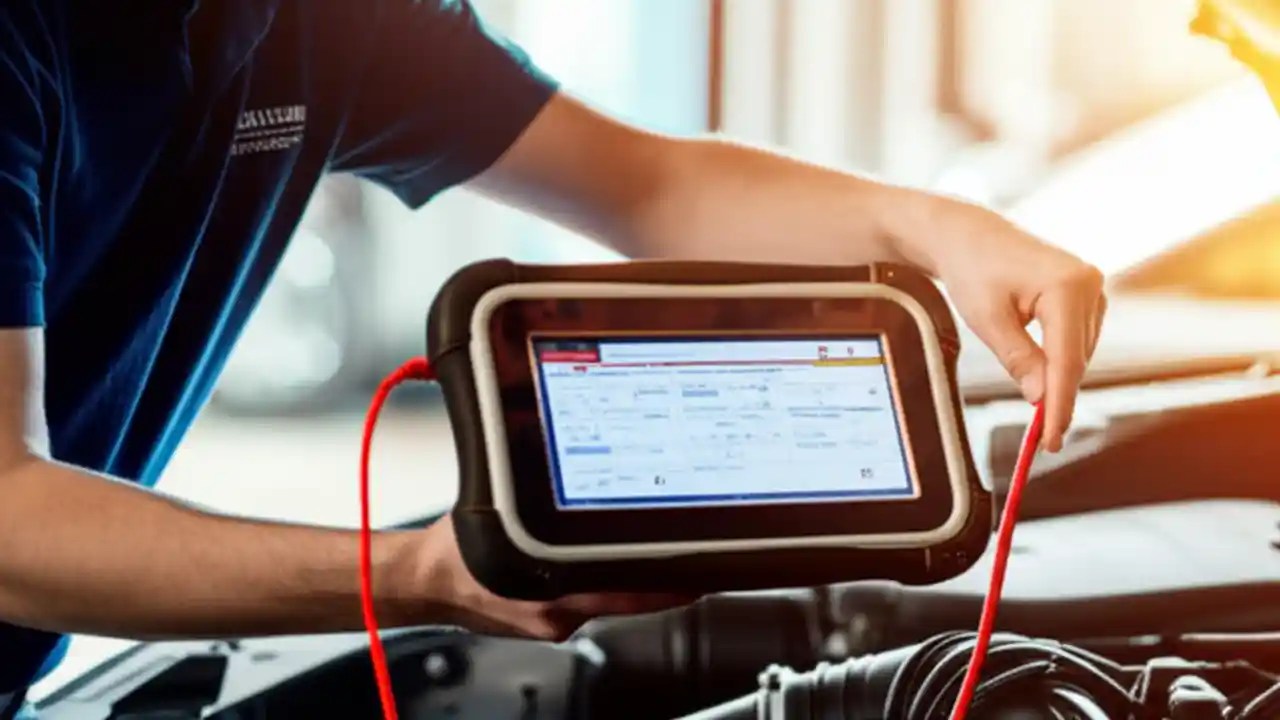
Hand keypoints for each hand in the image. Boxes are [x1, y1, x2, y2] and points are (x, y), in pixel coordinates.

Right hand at [411, 515, 694, 640]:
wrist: (425, 585)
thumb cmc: (455, 553)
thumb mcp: (499, 512)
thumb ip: (537, 501)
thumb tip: (567, 470)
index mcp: (550, 591)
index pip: (629, 593)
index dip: (669, 585)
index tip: (699, 574)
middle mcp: (558, 614)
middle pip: (627, 597)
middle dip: (656, 578)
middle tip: (692, 561)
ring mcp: (554, 623)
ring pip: (608, 598)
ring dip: (624, 577)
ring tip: (647, 553)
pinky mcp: (548, 623)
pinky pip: (586, 602)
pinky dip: (595, 582)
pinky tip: (592, 563)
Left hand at [903, 196, 1105, 451]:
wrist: (967, 235)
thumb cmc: (972, 269)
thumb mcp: (988, 320)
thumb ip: (1019, 359)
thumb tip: (1041, 398)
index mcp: (1067, 286)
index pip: (1067, 361)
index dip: (1060, 406)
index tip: (1050, 440)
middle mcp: (1089, 284)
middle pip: (1076, 360)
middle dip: (1058, 397)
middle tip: (1041, 439)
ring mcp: (1092, 287)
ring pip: (1078, 353)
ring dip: (1057, 378)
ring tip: (1035, 402)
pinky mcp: (1086, 293)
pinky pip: (1076, 340)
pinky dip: (1059, 361)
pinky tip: (1042, 372)